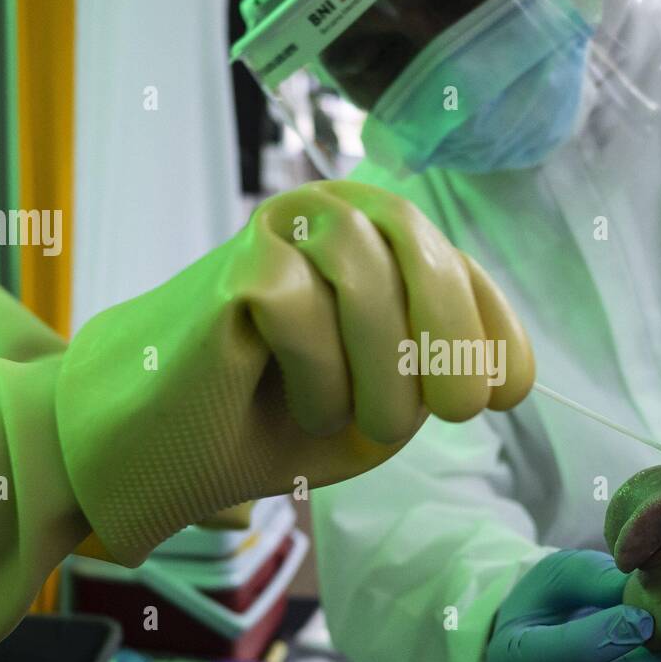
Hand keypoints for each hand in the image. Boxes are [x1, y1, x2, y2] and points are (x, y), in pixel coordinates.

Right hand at [55, 180, 534, 564]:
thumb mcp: (379, 403)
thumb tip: (504, 369)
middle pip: (429, 257)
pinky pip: (305, 312)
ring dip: (381, 371)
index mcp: (375, 245)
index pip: (460, 271)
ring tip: (349, 419)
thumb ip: (435, 374)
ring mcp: (281, 230)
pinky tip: (294, 398)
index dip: (494, 331)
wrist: (156, 445)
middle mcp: (334, 216)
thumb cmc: (270, 420)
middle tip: (450, 415)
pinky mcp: (238, 264)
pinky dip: (316, 373)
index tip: (504, 394)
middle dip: (452, 345)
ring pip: (371, 280)